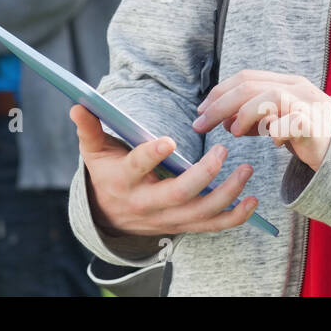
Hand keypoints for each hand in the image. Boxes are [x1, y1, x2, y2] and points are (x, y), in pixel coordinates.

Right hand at [70, 104, 260, 237]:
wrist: (109, 215)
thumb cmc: (106, 172)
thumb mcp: (93, 151)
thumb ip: (88, 128)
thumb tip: (77, 104)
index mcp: (123, 181)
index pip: (137, 168)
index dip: (152, 156)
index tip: (170, 141)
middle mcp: (146, 204)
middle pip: (178, 194)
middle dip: (203, 175)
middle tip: (222, 151)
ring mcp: (167, 219)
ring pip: (201, 212)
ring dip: (227, 194)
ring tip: (245, 169)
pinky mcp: (182, 226)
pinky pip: (212, 226)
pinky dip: (235, 217)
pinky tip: (252, 201)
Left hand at [192, 70, 330, 170]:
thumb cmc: (307, 136)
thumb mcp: (275, 123)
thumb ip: (252, 118)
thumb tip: (222, 121)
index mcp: (285, 83)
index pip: (245, 78)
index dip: (219, 92)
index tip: (200, 111)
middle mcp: (296, 88)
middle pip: (249, 86)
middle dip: (219, 105)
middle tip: (200, 125)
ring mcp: (308, 104)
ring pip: (268, 97)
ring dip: (245, 115)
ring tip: (235, 132)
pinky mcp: (317, 124)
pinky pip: (291, 123)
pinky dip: (276, 131)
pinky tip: (274, 143)